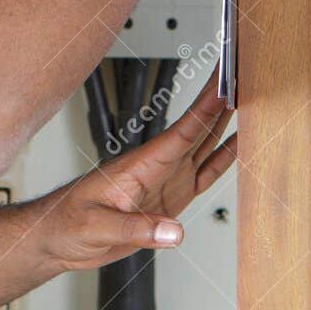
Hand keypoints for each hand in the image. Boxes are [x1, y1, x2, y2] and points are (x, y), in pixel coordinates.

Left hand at [37, 68, 236, 273]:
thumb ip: (137, 229)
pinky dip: (225, 158)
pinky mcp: (171, 197)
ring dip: (228, 121)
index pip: (182, 130)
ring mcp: (167, 179)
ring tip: (252, 97)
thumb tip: (174, 232)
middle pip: (199, 126)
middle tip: (245, 72)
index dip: (207, 106)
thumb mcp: (97, 227)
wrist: (57, 237)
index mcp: (141, 165)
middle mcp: (159, 166)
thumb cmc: (68, 222)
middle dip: (222, 99)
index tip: (227, 83)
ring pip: (206, 144)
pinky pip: (205, 173)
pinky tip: (240, 143)